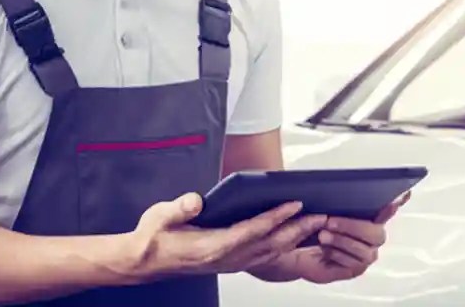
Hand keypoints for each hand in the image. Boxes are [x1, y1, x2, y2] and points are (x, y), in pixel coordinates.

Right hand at [121, 193, 326, 281]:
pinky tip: (295, 237)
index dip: (275, 217)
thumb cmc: (153, 238)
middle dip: (297, 229)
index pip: (251, 230)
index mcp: (211, 246)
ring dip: (295, 239)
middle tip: (321, 215)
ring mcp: (229, 263)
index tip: (294, 204)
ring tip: (316, 224)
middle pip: (270, 244)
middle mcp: (225, 258)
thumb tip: (195, 201)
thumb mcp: (160, 217)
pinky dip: (283, 246)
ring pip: (271, 252)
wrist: (143, 262)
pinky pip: (264, 256)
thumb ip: (178, 209)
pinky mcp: (230, 263)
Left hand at [251, 191, 411, 284]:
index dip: (398, 202)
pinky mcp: (355, 270)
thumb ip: (337, 197)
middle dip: (353, 226)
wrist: (294, 250)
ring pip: (364, 251)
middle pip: (377, 233)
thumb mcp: (322, 207)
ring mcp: (365, 255)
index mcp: (369, 218)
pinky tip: (325, 249)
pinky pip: (352, 265)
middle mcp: (372, 238)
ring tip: (323, 235)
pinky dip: (338, 255)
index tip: (403, 193)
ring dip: (342, 241)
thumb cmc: (313, 226)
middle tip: (331, 221)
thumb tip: (348, 181)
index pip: (389, 209)